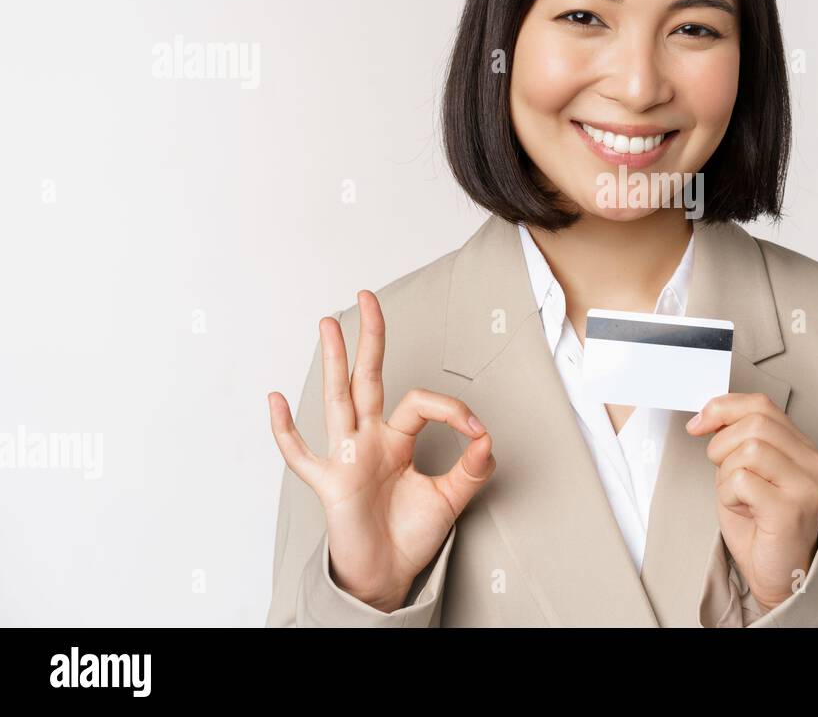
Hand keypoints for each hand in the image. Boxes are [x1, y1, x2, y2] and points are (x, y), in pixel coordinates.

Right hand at [268, 290, 495, 611]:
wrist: (388, 575)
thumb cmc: (411, 534)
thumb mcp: (452, 498)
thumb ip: (472, 468)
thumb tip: (487, 437)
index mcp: (396, 439)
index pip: (421, 402)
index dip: (452, 409)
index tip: (477, 430)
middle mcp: (368, 440)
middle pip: (368, 379)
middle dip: (370, 339)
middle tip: (366, 298)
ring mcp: (345, 457)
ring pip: (338, 400)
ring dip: (334, 362)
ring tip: (329, 324)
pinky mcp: (329, 484)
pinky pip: (301, 455)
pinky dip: (285, 430)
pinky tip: (275, 400)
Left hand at [686, 392, 817, 611]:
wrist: (778, 575)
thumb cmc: (761, 525)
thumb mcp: (747, 471)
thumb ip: (739, 439)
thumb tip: (710, 415)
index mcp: (804, 448)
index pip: (762, 405)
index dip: (723, 407)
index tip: (699, 424)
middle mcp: (814, 462)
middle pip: (754, 423)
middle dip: (722, 444)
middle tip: (721, 470)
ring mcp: (806, 485)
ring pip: (748, 449)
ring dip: (726, 472)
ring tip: (736, 495)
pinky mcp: (791, 509)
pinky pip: (742, 480)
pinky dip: (729, 494)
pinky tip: (741, 509)